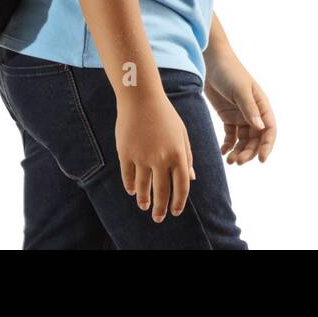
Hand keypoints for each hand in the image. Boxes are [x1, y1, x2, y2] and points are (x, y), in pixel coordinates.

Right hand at [115, 90, 196, 221]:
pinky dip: (130, 186)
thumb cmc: (164, 114)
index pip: (182, 186)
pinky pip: (128, 176)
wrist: (141, 98)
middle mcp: (161, 158)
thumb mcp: (182, 133)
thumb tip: (191, 178)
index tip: (176, 211)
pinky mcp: (126, 153)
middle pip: (162, 192)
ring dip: (144, 200)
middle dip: (161, 208)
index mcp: (178, 154)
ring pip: (143, 187)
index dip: (179, 202)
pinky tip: (132, 191)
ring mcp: (142, 157)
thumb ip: (187, 156)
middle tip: (159, 218)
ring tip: (144, 206)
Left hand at [203, 53, 275, 164]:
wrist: (211, 61)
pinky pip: (231, 136)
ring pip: (243, 140)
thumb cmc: (229, 72)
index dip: (267, 146)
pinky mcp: (228, 116)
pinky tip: (223, 152)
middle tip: (238, 162)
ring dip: (239, 151)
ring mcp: (241, 115)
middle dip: (249, 152)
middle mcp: (254, 113)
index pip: (269, 130)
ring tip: (230, 161)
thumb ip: (249, 108)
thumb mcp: (239, 90)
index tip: (261, 160)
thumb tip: (261, 128)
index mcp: (261, 106)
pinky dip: (228, 145)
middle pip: (255, 139)